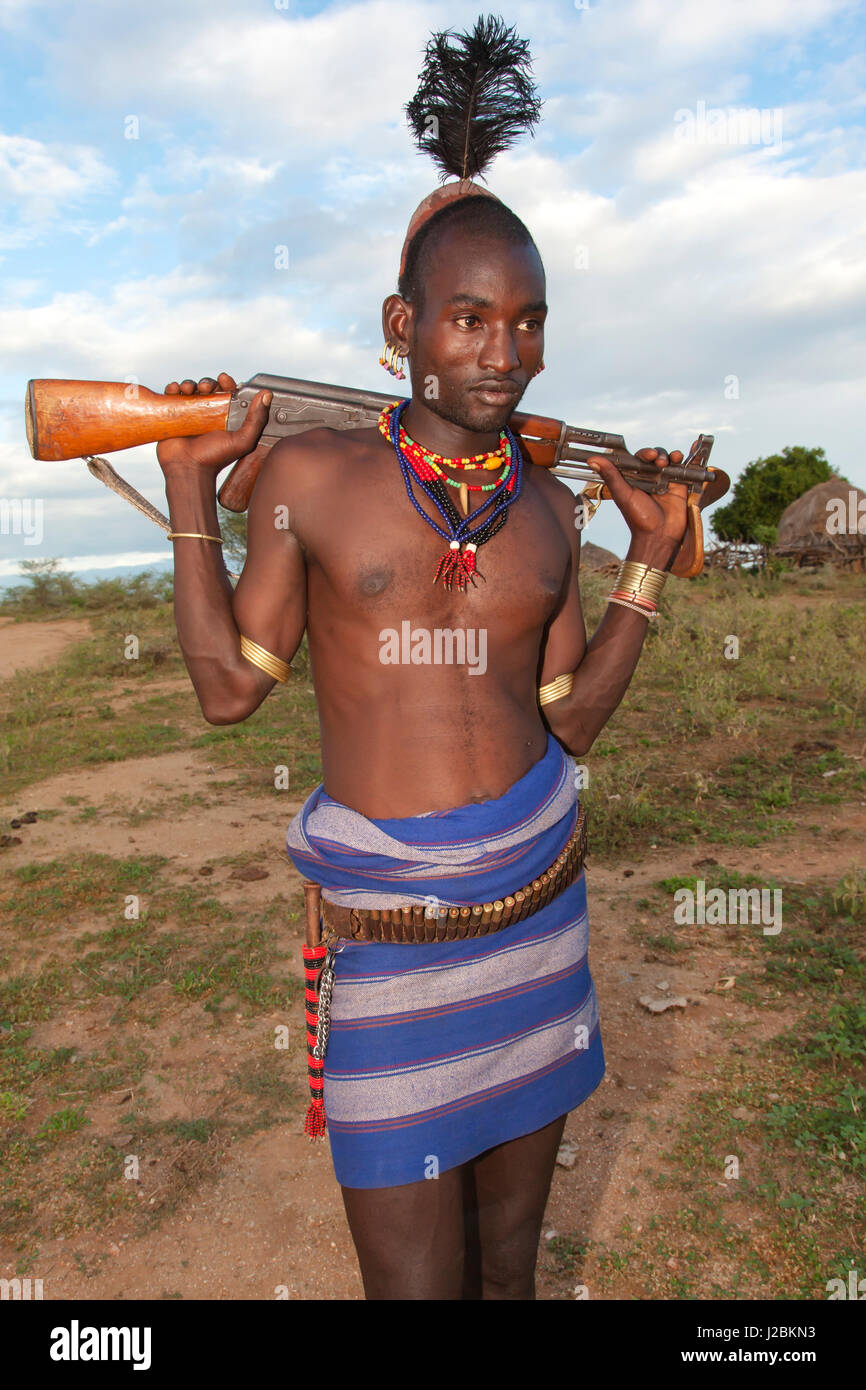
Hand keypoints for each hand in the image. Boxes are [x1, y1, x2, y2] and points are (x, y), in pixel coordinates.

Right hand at [156, 372, 271, 475]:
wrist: (188, 469)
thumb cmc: (215, 459)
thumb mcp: (243, 441)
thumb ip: (257, 420)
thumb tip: (267, 395)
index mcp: (225, 417)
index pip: (227, 392)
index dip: (227, 383)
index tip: (224, 378)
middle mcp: (208, 414)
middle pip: (208, 388)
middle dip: (207, 382)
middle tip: (205, 387)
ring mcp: (190, 415)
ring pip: (190, 390)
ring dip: (189, 383)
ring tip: (188, 389)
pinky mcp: (173, 416)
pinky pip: (172, 396)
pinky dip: (173, 388)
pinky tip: (175, 389)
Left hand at [585, 441, 695, 566]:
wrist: (659, 536)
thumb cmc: (638, 518)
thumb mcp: (623, 495)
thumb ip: (611, 476)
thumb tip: (592, 460)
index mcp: (634, 479)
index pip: (638, 459)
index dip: (643, 453)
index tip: (648, 455)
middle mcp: (649, 478)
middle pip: (654, 457)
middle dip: (657, 454)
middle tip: (658, 461)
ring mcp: (664, 481)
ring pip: (668, 461)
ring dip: (669, 456)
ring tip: (668, 463)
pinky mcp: (678, 486)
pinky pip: (682, 469)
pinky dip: (684, 460)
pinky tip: (683, 455)